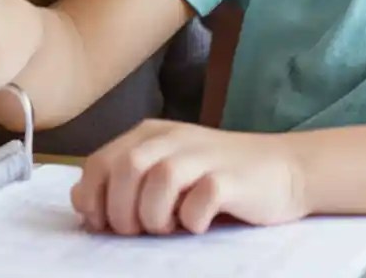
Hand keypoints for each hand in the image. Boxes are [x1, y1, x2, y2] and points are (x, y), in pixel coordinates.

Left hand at [71, 119, 308, 235]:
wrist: (283, 169)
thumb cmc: (215, 176)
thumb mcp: (163, 171)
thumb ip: (124, 181)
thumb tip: (82, 203)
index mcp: (149, 135)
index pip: (99, 162)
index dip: (92, 197)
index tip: (101, 224)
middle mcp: (172, 139)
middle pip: (126, 169)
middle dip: (121, 210)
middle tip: (137, 230)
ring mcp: (203, 156)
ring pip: (159, 179)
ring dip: (153, 215)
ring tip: (167, 227)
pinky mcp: (231, 178)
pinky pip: (201, 198)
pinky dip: (191, 219)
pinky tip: (196, 224)